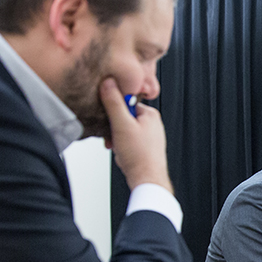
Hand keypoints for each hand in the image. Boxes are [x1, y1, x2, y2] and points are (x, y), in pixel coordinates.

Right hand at [100, 78, 172, 192]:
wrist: (147, 180)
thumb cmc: (139, 156)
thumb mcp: (121, 124)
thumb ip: (114, 102)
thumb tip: (108, 82)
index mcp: (150, 114)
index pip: (125, 102)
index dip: (114, 113)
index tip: (111, 122)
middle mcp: (153, 124)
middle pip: (123, 117)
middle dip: (114, 128)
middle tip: (114, 138)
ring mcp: (150, 136)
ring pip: (124, 130)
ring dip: (116, 139)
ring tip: (119, 148)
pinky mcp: (145, 147)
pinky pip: (127, 141)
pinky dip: (121, 147)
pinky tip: (122, 154)